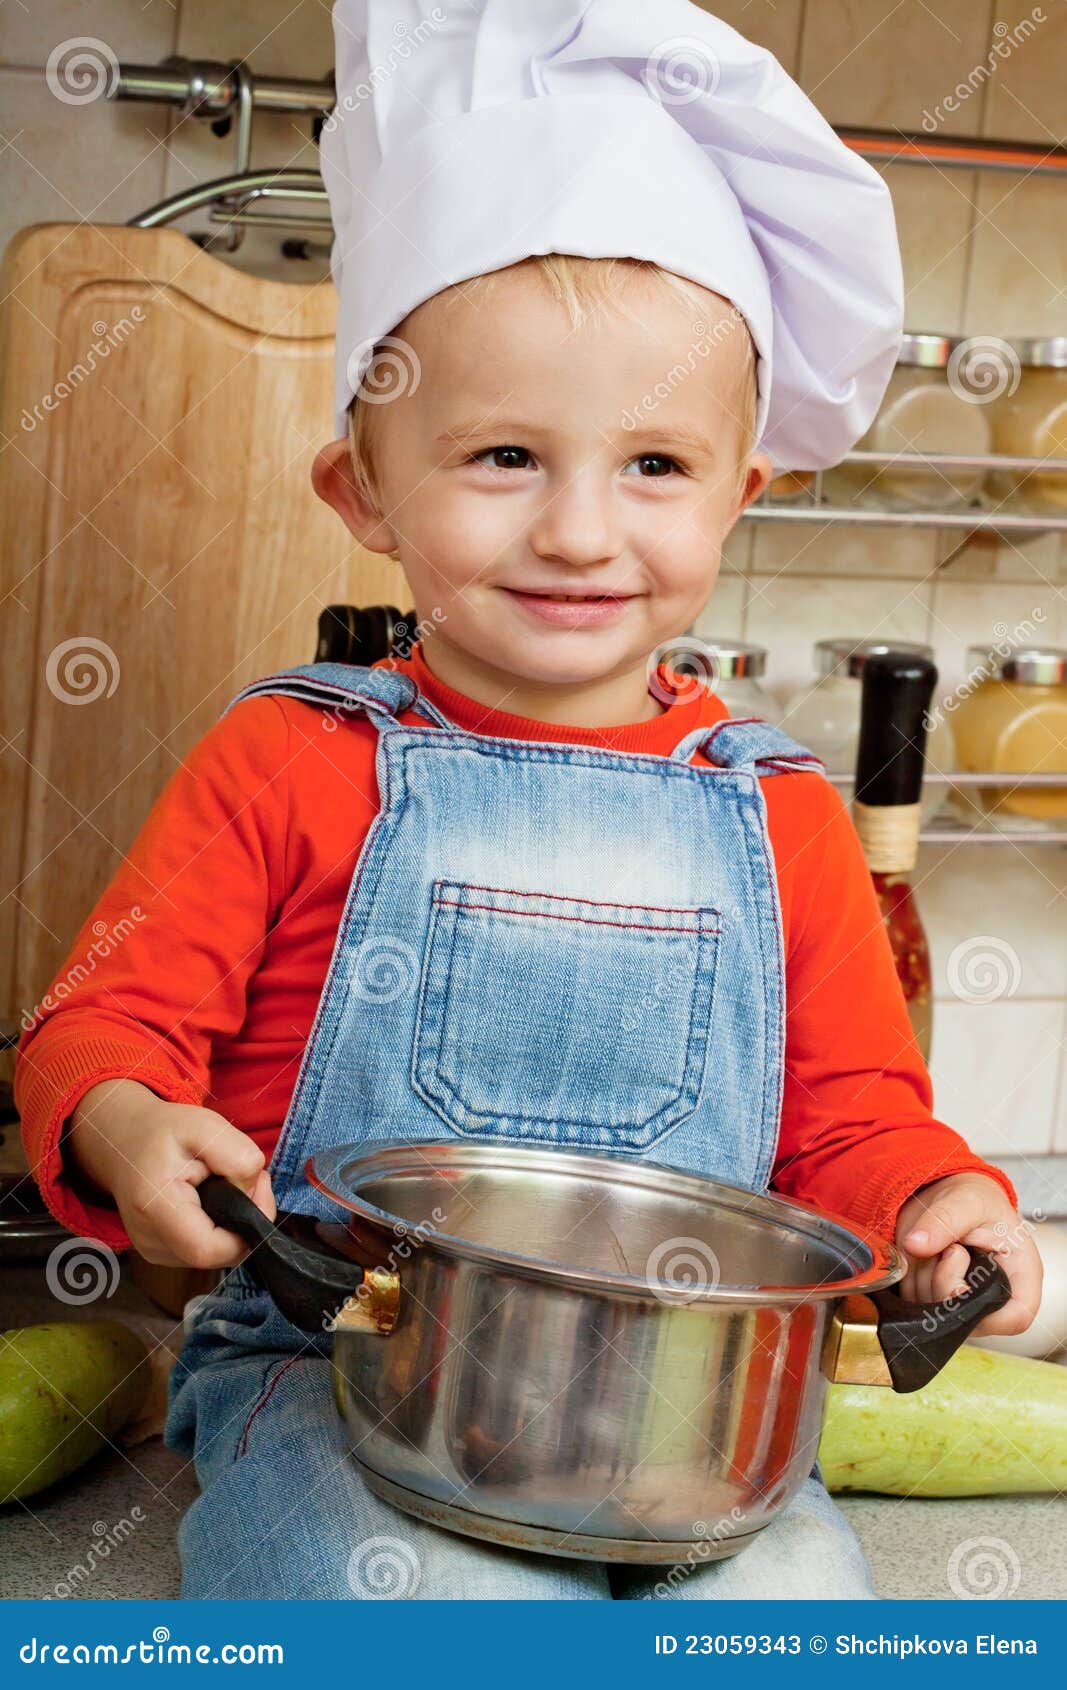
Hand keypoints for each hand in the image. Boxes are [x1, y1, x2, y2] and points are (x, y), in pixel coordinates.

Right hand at [68, 1079, 275, 1268]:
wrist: (124, 1141)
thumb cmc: (162, 1132)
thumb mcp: (206, 1126)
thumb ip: (238, 1158)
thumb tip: (252, 1194)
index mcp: (155, 1207)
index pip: (208, 1250)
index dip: (246, 1228)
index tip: (258, 1187)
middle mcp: (148, 1239)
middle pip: (217, 1255)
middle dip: (245, 1222)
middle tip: (248, 1180)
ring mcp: (151, 1250)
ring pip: (214, 1255)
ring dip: (232, 1224)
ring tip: (225, 1184)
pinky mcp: (159, 1252)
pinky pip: (203, 1250)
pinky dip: (218, 1229)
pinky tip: (211, 1200)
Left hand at [895, 1172, 1041, 1337]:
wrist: (952, 1197)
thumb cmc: (975, 1201)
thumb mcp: (967, 1200)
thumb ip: (945, 1220)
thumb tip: (915, 1245)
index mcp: (1021, 1278)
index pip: (1015, 1319)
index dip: (986, 1313)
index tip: (962, 1286)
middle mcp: (994, 1299)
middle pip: (965, 1319)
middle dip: (945, 1281)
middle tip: (952, 1247)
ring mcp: (963, 1304)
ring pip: (932, 1310)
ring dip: (924, 1275)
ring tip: (941, 1246)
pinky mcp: (935, 1301)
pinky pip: (913, 1300)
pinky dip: (911, 1276)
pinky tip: (926, 1255)